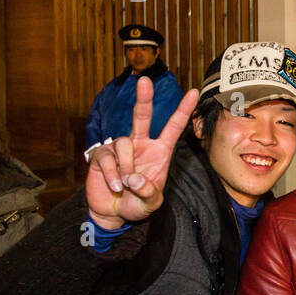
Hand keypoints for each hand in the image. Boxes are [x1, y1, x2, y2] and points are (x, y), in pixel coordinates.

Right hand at [85, 76, 199, 228]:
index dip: (183, 110)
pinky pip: (107, 158)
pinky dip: (112, 174)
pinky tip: (114, 186)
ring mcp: (120, 149)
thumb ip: (148, 192)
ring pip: (124, 144)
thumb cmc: (137, 204)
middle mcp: (140, 145)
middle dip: (144, 98)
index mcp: (159, 151)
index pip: (173, 127)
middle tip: (145, 81)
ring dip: (126, 167)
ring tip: (125, 185)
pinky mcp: (102, 155)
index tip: (193, 92)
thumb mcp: (151, 203)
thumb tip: (133, 178)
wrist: (113, 213)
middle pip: (142, 117)